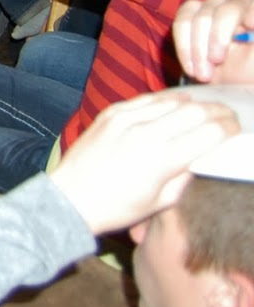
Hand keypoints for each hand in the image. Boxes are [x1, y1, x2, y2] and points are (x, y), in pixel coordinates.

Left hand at [48, 90, 237, 234]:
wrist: (71, 197)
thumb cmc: (117, 207)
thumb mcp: (161, 201)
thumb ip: (187, 176)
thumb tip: (205, 156)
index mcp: (164, 158)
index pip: (210, 133)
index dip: (229, 128)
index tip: (236, 129)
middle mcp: (146, 133)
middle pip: (196, 112)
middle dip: (218, 112)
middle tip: (228, 116)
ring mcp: (126, 120)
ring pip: (172, 101)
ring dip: (194, 103)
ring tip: (206, 109)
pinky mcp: (111, 113)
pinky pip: (145, 99)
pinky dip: (166, 99)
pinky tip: (177, 102)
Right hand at [173, 0, 253, 84]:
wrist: (227, 85)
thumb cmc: (249, 75)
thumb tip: (251, 24)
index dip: (251, 12)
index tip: (250, 25)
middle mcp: (240, 7)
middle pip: (228, 9)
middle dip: (219, 37)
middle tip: (216, 60)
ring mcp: (214, 8)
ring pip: (202, 15)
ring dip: (199, 47)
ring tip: (203, 74)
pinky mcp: (191, 15)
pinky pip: (182, 21)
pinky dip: (184, 45)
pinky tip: (190, 66)